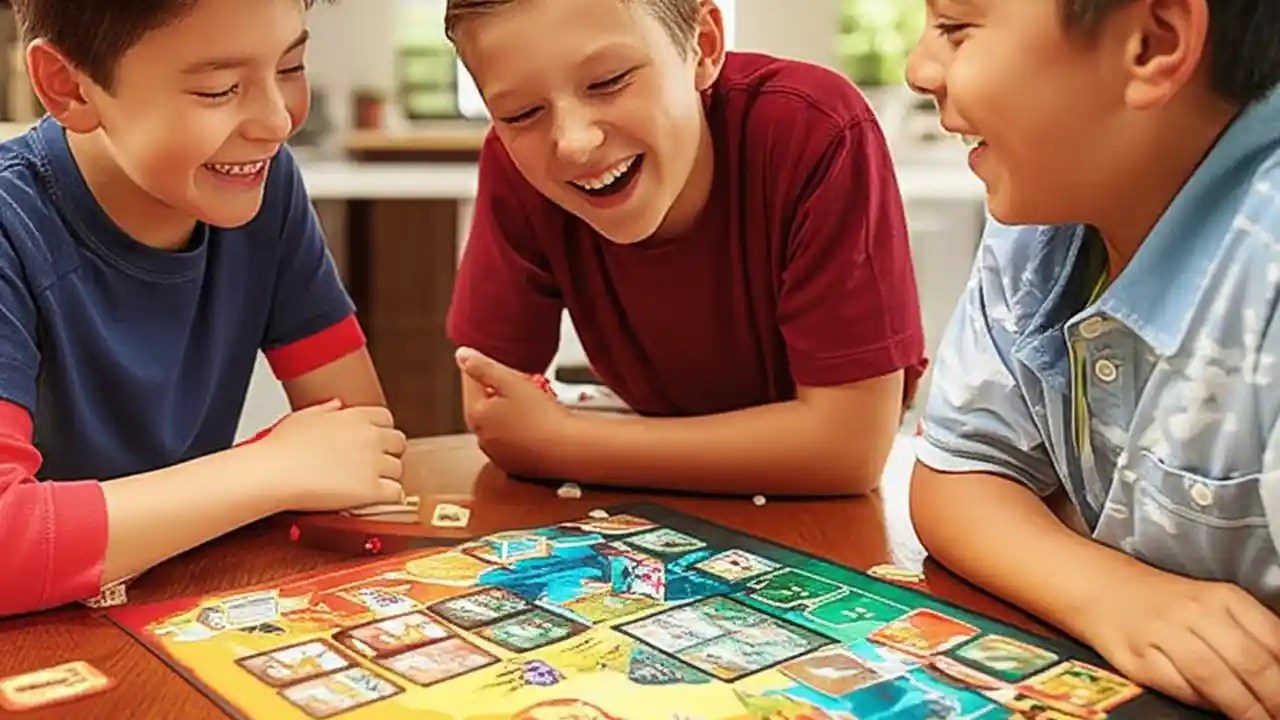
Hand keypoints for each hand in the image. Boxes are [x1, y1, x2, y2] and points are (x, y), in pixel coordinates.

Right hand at [260, 399, 407, 510]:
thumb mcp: (303, 416)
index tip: (372, 443)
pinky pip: (395, 493)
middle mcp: (370, 436)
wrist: (272, 473)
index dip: (380, 433)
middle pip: (398, 443)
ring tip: (366, 485)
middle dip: (388, 454)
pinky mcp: (372, 489)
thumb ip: (326, 409)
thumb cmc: (281, 448)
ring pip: (398, 469)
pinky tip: (373, 500)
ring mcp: (373, 463)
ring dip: (386, 477)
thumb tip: (337, 405)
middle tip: (372, 466)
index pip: (387, 420)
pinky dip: (388, 498)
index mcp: (356, 416)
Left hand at [456, 347, 571, 476]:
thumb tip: (461, 356)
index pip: (470, 382)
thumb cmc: (543, 417)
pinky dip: (522, 430)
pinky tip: (539, 425)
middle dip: (501, 391)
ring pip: (499, 422)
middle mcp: (482, 438)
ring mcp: (498, 454)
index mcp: (476, 415)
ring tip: (536, 405)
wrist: (570, 450)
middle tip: (526, 386)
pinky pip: (513, 439)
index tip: (510, 369)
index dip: (490, 369)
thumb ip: (483, 367)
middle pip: (485, 403)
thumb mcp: (511, 382)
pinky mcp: (516, 465)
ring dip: (512, 411)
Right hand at [1086, 570, 1279, 718]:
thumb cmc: (1169, 605)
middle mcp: (1196, 611)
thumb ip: (1253, 636)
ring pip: (1215, 677)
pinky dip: (1203, 703)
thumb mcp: (1217, 606)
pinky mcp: (1139, 658)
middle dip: (1275, 698)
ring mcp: (1165, 633)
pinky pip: (1179, 687)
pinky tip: (1215, 709)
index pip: (1275, 640)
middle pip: (1250, 662)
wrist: (1106, 590)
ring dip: (1245, 709)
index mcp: (1225, 597)